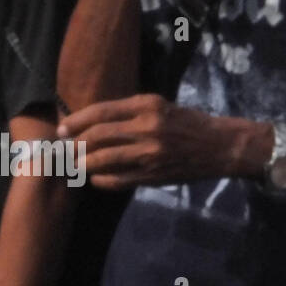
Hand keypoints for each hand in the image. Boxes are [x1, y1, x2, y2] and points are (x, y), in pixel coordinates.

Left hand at [58, 94, 243, 187]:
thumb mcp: (163, 107)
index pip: (102, 111)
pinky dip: (100, 180)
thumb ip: (132, 113)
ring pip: (101, 159)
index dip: (77, 121)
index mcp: (150, 105)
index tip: (63, 128)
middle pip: (96, 136)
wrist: (222, 146)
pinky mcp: (153, 174)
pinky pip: (116, 179)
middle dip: (73, 144)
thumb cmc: (192, 123)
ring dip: (82, 164)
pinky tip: (96, 178)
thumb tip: (95, 123)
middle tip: (64, 149)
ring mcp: (150, 153)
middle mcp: (148, 127)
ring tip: (74, 165)